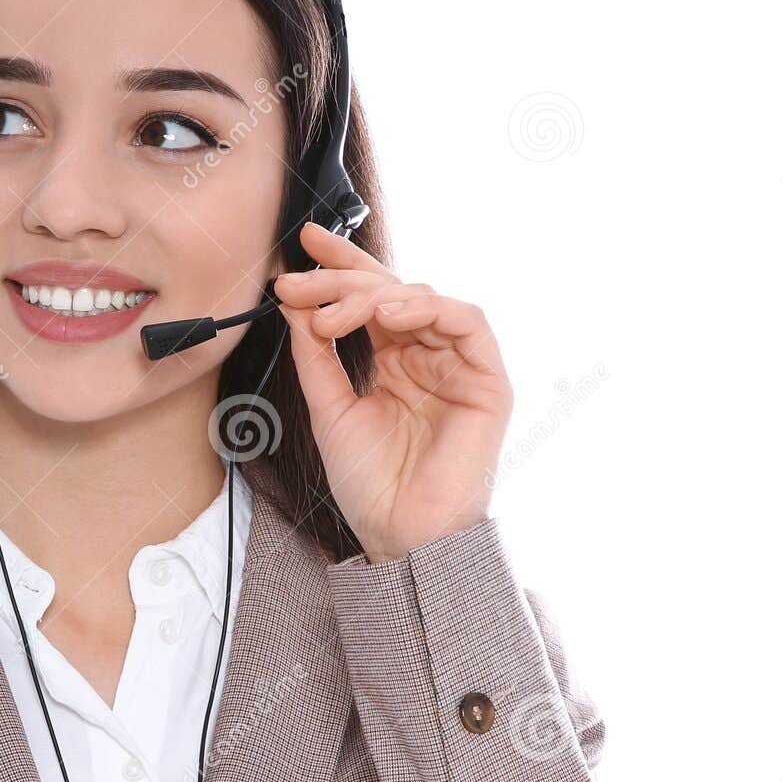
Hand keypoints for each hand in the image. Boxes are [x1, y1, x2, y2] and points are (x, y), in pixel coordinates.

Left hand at [273, 220, 513, 562]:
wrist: (401, 535)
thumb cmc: (370, 483)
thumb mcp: (328, 408)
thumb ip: (315, 354)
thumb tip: (293, 299)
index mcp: (394, 362)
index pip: (369, 300)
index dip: (340, 268)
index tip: (300, 246)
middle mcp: (427, 356)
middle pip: (392, 291)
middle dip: (345, 275)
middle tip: (301, 276)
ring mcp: (458, 365)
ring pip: (423, 299)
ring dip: (374, 296)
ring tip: (332, 315)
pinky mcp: (488, 380)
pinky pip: (467, 322)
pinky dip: (428, 308)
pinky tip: (390, 315)